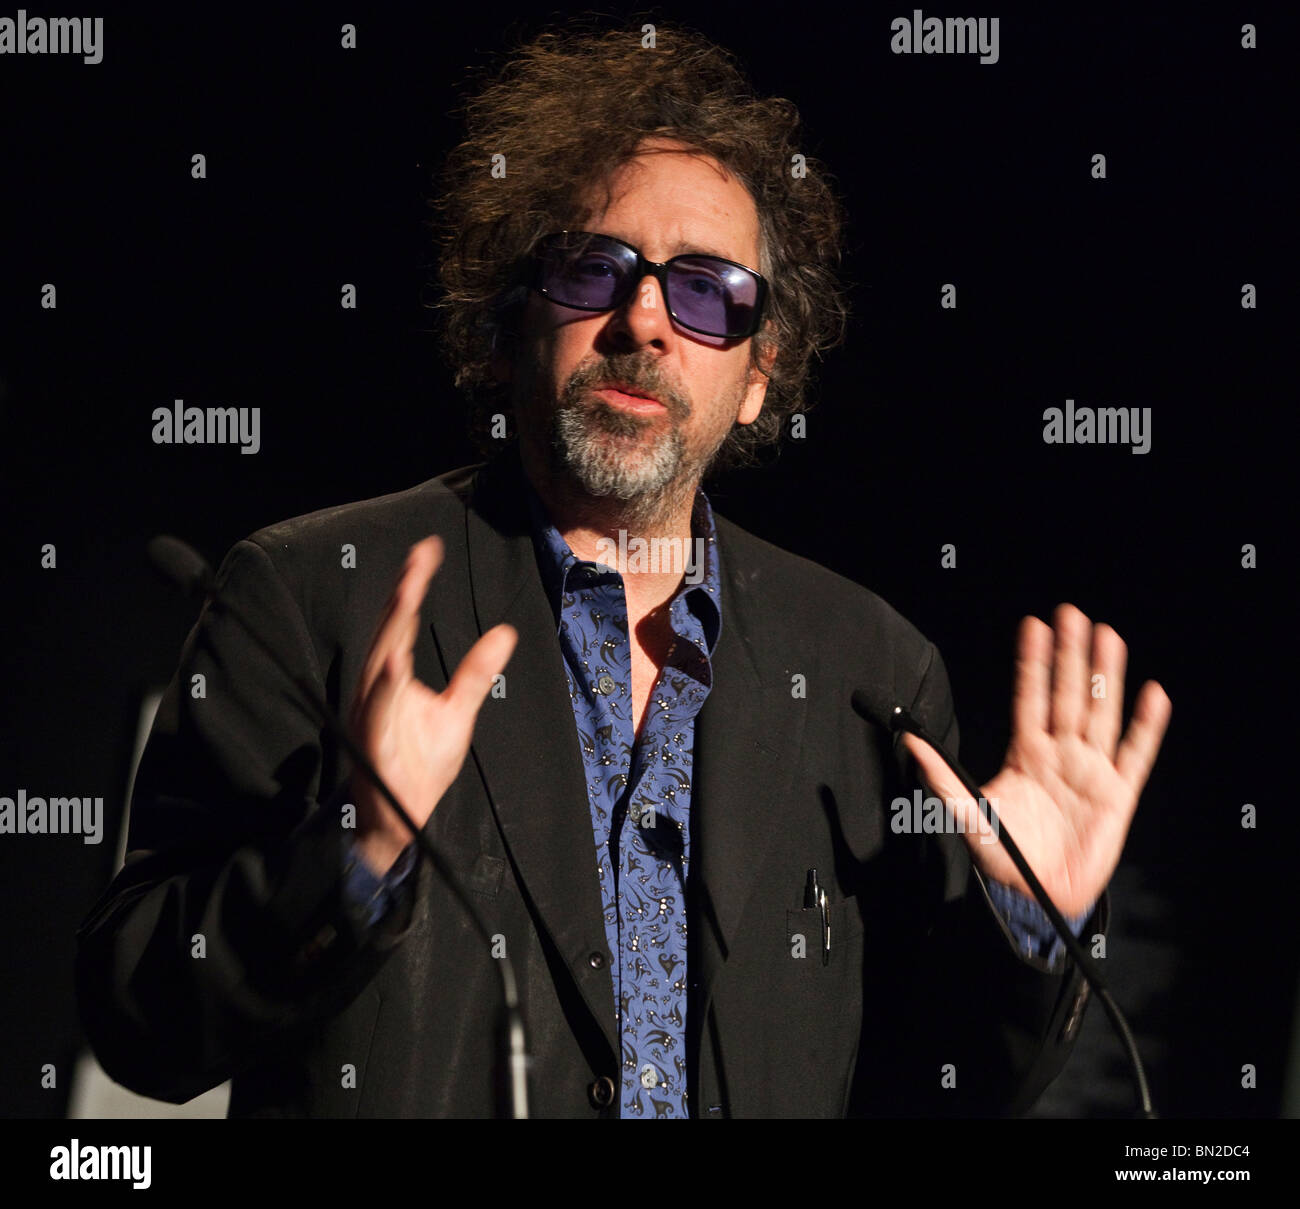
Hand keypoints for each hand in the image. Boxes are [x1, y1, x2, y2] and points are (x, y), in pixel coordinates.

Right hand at [347, 536, 516, 874]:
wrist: (399, 821)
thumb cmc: (420, 766)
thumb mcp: (457, 713)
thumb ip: (475, 673)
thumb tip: (504, 632)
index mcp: (392, 679)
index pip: (404, 624)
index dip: (413, 586)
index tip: (428, 551)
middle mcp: (377, 690)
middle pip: (389, 633)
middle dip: (402, 594)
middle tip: (418, 559)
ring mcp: (371, 715)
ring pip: (379, 665)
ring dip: (391, 629)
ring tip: (407, 594)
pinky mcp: (372, 744)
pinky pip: (376, 711)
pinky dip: (383, 688)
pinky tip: (394, 664)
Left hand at [902, 604, 1170, 915]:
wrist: (1037, 895)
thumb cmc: (1004, 855)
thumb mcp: (967, 811)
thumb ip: (940, 776)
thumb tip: (910, 743)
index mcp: (1026, 754)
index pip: (1030, 697)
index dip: (1032, 663)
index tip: (1033, 626)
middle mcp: (1060, 754)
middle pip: (1067, 694)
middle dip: (1069, 655)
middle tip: (1071, 616)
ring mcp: (1090, 770)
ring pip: (1100, 712)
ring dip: (1105, 676)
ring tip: (1108, 638)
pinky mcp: (1117, 793)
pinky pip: (1134, 753)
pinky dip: (1144, 725)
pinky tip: (1151, 695)